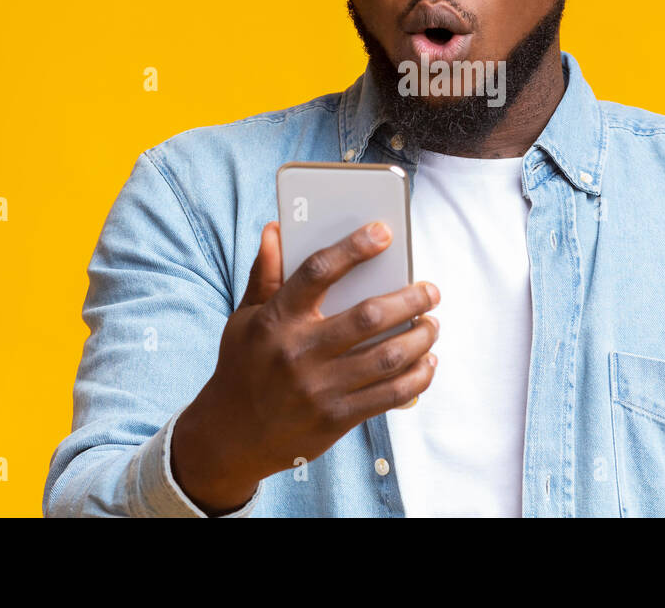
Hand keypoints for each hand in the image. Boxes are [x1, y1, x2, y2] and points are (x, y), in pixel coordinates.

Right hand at [171, 220, 439, 514]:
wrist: (232, 436)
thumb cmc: (244, 366)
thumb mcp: (244, 318)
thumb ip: (264, 274)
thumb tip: (276, 228)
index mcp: (276, 320)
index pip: (318, 272)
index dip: (353, 247)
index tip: (384, 232)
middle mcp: (299, 352)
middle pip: (369, 317)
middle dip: (411, 299)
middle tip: (430, 290)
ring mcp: (320, 388)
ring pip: (388, 357)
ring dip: (421, 337)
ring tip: (432, 324)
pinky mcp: (337, 417)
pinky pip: (391, 394)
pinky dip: (419, 376)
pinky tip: (426, 362)